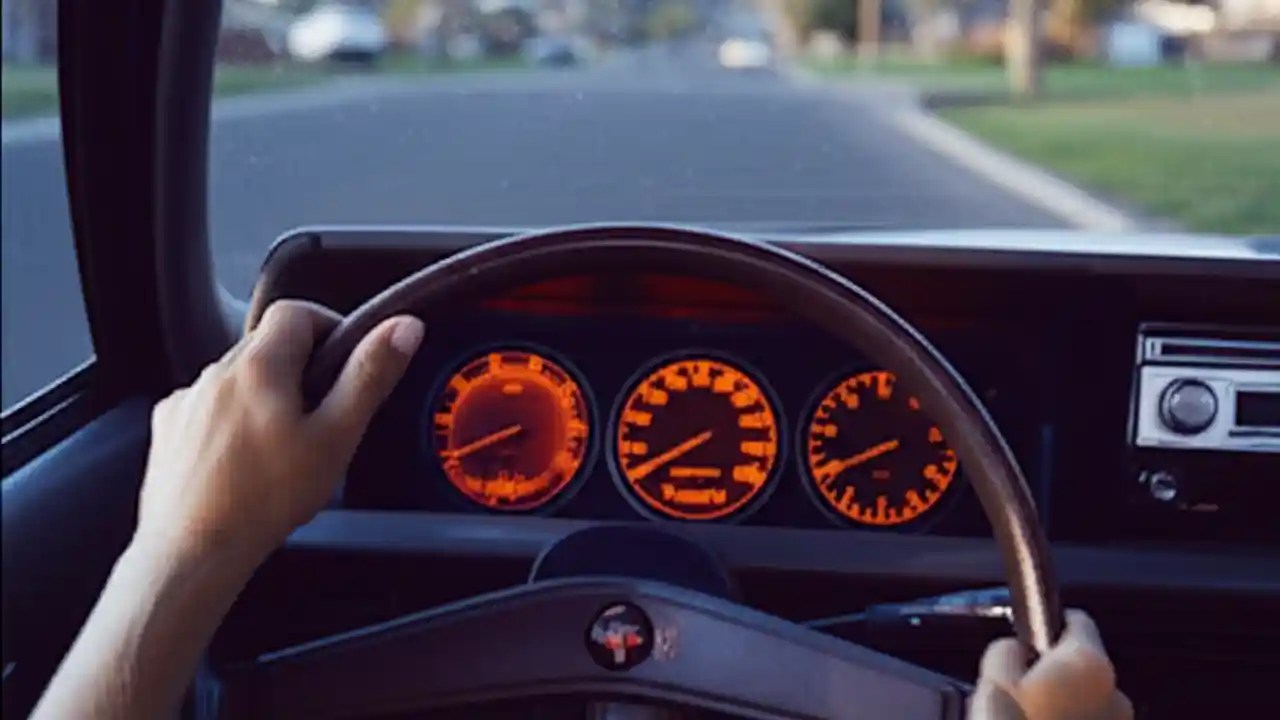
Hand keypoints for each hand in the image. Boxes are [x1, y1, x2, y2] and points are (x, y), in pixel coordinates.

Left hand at [135, 300, 423, 567]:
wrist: (193, 552)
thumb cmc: (264, 500)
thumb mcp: (335, 437)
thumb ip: (369, 376)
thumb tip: (403, 328)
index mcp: (260, 366)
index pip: (296, 311)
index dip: (328, 326)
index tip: (344, 358)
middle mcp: (216, 374)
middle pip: (267, 345)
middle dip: (299, 368)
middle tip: (323, 413)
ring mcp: (187, 401)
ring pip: (237, 379)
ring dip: (263, 396)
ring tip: (284, 445)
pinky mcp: (169, 429)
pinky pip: (207, 407)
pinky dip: (229, 421)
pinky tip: (244, 460)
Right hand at [971, 610, 1132, 719]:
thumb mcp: (991, 680)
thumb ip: (1006, 651)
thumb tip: (1014, 648)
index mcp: (1088, 665)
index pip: (1076, 620)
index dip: (1047, 626)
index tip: (1028, 640)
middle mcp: (1116, 694)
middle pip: (1081, 665)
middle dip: (1052, 674)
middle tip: (1017, 695)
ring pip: (1085, 702)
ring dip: (1061, 708)